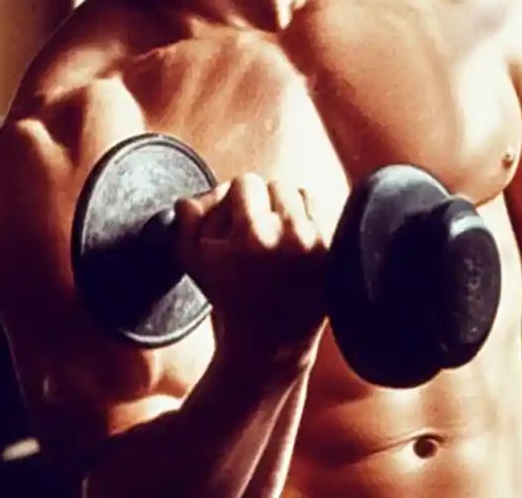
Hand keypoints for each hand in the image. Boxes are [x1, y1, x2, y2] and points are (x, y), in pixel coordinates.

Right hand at [172, 174, 329, 363]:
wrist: (271, 338)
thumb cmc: (228, 296)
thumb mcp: (193, 260)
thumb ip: (187, 220)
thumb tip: (191, 198)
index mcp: (253, 235)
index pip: (246, 182)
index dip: (234, 199)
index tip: (233, 220)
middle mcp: (290, 234)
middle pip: (276, 185)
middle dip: (262, 203)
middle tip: (253, 230)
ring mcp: (318, 242)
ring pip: (301, 193)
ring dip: (287, 208)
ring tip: (275, 235)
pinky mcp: (334, 250)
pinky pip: (323, 209)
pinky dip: (308, 217)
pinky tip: (295, 240)